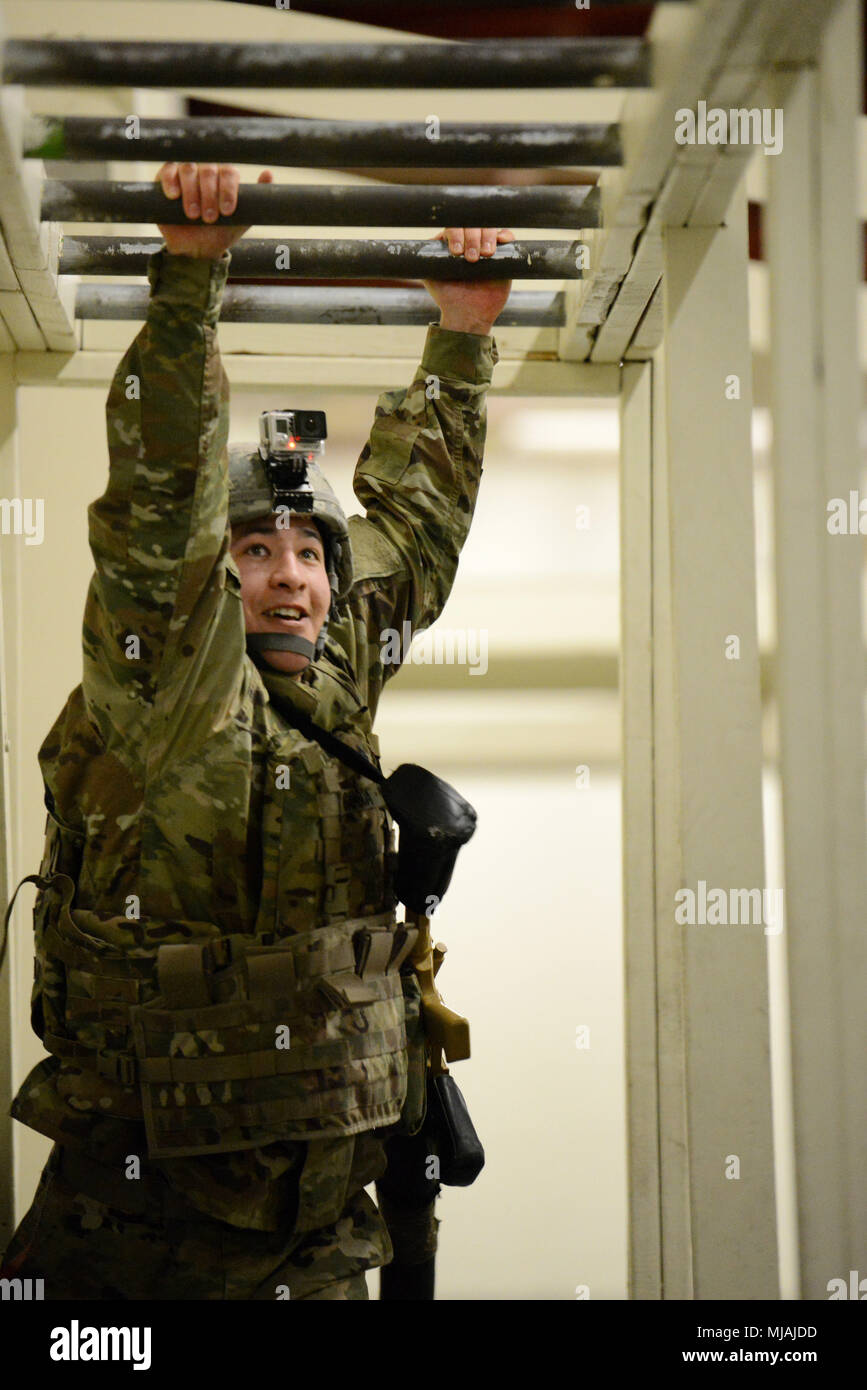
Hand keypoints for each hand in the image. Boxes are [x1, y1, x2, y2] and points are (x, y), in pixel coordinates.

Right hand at [155, 162, 273, 258]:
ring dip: (192, 192)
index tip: (227, 211)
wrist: (197, 250)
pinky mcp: (165, 177)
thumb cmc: (221, 232)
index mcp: (225, 175)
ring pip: (189, 169)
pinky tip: (174, 195)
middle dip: (210, 195)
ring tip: (193, 215)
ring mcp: (185, 171)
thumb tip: (269, 173)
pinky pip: (167, 170)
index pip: (229, 172)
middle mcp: (206, 169)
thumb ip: (257, 197)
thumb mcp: (243, 218)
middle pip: (209, 169)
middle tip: (209, 218)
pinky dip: (170, 180)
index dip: (228, 190)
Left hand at [422, 227, 515, 334]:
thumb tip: (418, 246)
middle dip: (472, 237)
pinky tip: (503, 241)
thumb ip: (424, 260)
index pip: (453, 225)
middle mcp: (468, 239)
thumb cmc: (447, 297)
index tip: (456, 252)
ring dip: (487, 236)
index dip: (456, 234)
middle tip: (471, 259)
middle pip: (472, 223)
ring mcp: (485, 244)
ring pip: (489, 226)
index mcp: (450, 241)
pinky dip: (505, 235)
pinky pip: (505, 236)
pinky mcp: (502, 252)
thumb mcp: (431, 277)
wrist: (468, 315)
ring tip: (485, 255)